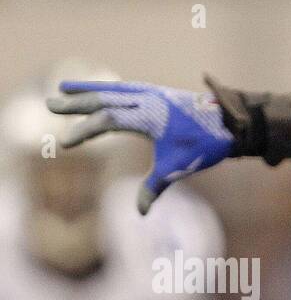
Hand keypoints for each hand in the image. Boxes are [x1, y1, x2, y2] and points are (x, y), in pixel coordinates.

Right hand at [47, 79, 233, 213]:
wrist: (233, 124)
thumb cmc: (205, 146)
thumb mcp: (177, 168)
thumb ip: (154, 186)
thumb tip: (140, 211)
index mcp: (148, 116)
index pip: (107, 121)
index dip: (84, 131)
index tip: (64, 143)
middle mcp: (147, 100)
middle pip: (104, 100)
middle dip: (76, 104)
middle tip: (49, 106)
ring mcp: (154, 94)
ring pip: (114, 89)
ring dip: (89, 89)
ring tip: (65, 88)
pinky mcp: (160, 94)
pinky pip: (128, 88)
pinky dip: (110, 88)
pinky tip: (102, 90)